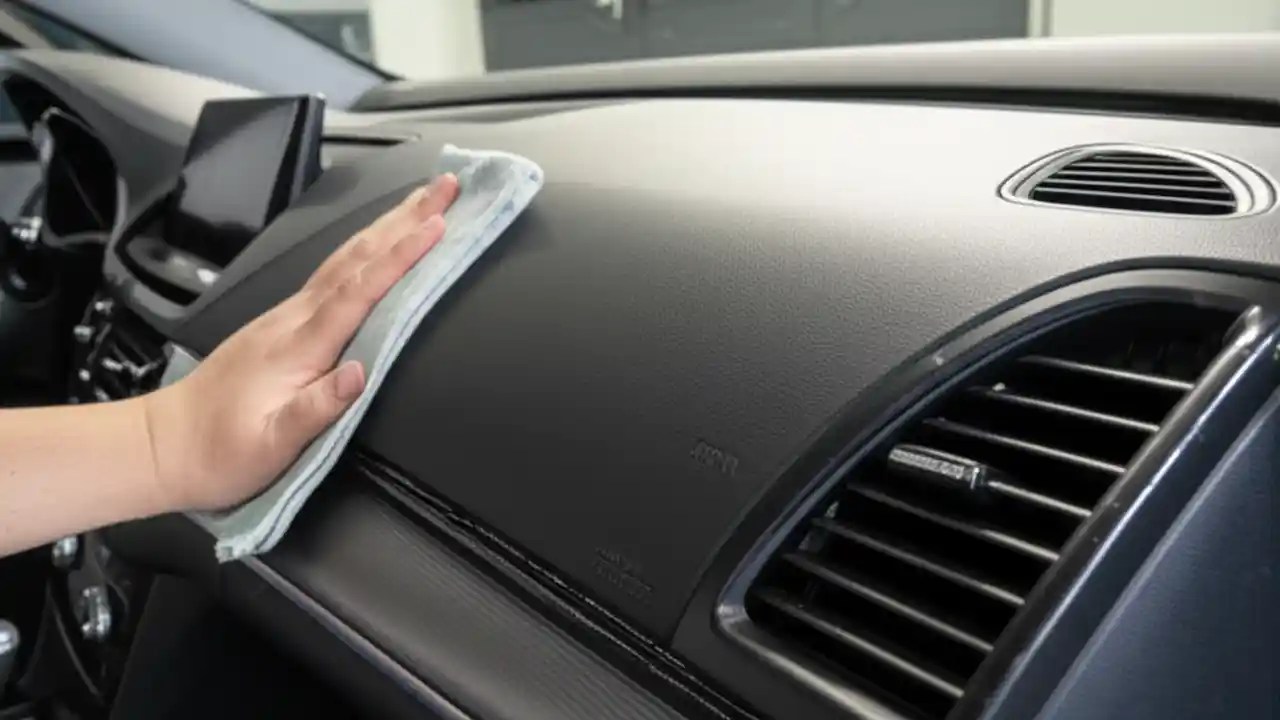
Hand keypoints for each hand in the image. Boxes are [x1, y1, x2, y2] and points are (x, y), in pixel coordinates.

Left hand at [144, 175, 459, 511]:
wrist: (165, 445)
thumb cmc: (221, 452)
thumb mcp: (270, 445)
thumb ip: (315, 409)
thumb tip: (359, 374)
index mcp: (298, 346)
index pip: (358, 290)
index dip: (400, 257)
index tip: (435, 226)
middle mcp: (293, 319)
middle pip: (356, 257)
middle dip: (403, 218)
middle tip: (445, 187)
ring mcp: (285, 316)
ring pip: (345, 258)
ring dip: (386, 226)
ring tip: (422, 200)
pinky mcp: (283, 323)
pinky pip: (333, 272)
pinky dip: (365, 249)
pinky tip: (376, 241)